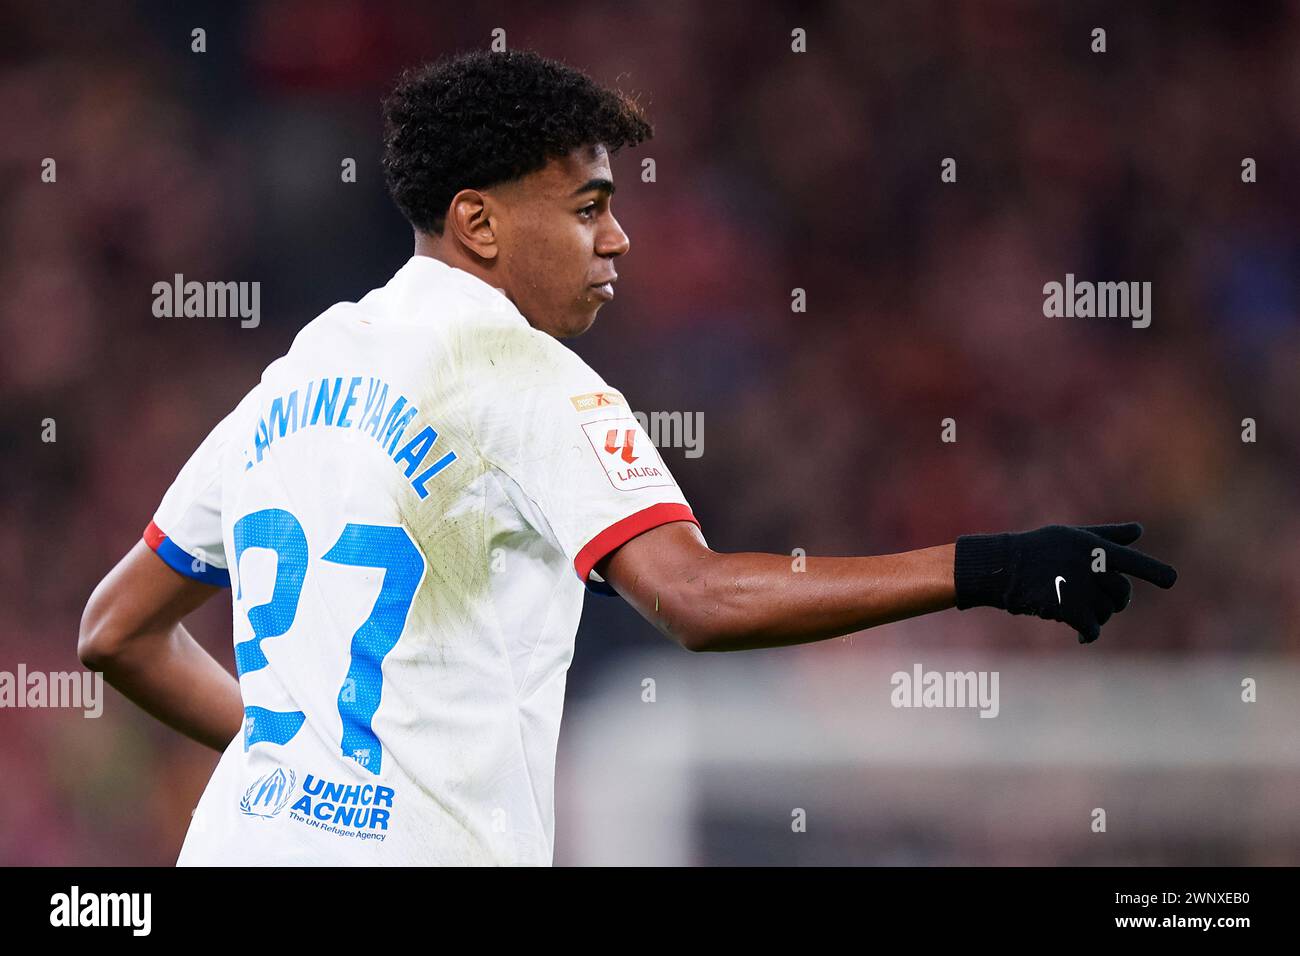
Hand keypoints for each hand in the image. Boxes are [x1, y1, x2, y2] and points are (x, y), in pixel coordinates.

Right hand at [954, 522, 1176, 643]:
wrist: (1001, 568)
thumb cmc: (1037, 550)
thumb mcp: (1071, 536)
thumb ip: (1108, 536)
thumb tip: (1140, 530)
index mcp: (1093, 547)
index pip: (1131, 560)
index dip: (1154, 571)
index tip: (1171, 580)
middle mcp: (1089, 566)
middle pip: (1122, 593)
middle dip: (1117, 601)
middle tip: (1107, 605)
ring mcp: (1079, 588)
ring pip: (1106, 612)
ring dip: (1098, 616)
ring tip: (1081, 612)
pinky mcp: (1067, 608)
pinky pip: (1091, 628)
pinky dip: (1089, 634)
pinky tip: (1083, 636)